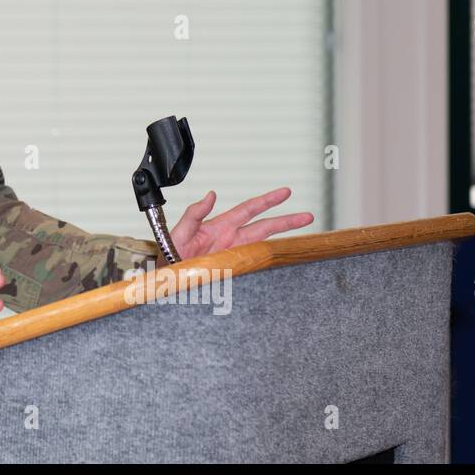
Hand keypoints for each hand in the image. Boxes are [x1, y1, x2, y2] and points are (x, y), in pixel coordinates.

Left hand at [169, 186, 312, 259]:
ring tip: (304, 234)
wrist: (166, 282)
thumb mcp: (178, 232)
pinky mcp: (235, 272)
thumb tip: (212, 194)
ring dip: (283, 238)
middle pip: (264, 227)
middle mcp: (231, 240)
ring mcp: (235, 256)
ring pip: (264, 244)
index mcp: (219, 227)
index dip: (266, 201)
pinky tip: (285, 259)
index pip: (248, 210)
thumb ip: (194, 214)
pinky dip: (271, 261)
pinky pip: (256, 265)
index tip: (285, 192)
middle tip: (308, 215)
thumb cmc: (169, 257)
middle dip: (286, 220)